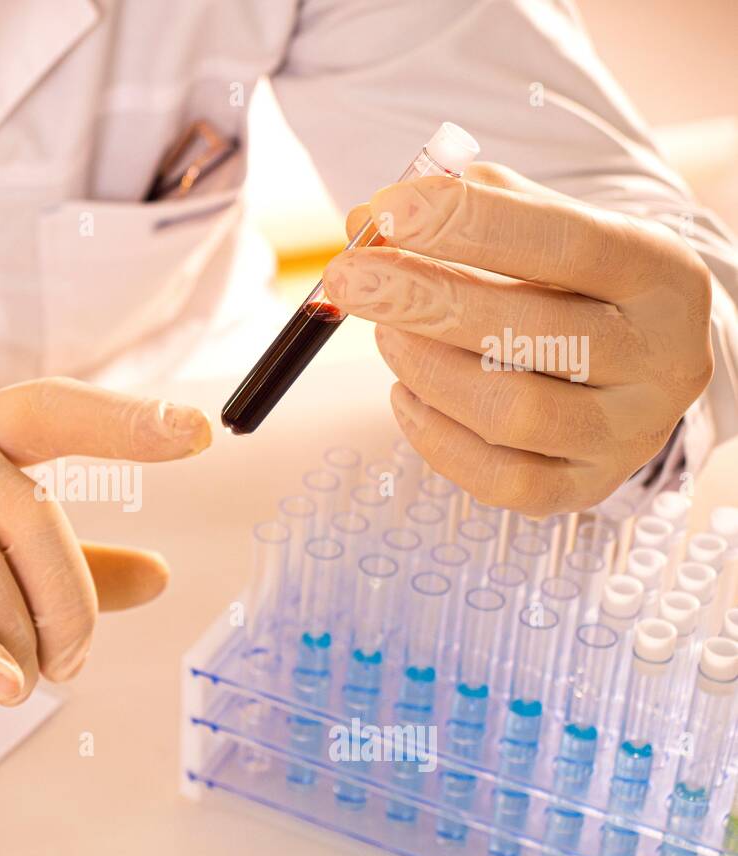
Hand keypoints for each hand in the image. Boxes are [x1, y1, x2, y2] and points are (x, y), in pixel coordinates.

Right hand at [0, 378, 210, 704]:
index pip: (50, 408)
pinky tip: (1, 685)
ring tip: (30, 678)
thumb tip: (162, 576)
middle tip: (73, 661)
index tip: (198, 432)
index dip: (124, 418)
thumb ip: (64, 559)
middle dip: (69, 597)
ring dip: (23, 635)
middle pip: (26, 510)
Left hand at [323, 162, 713, 515]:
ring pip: (510, 412)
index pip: (567, 244)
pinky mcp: (585, 488)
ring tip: (384, 334)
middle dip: (424, 301)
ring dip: (426, 368)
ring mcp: (628, 434)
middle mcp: (661, 359)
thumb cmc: (574, 285)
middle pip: (533, 333)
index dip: (471, 225)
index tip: (390, 209)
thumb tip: (363, 221)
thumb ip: (466, 214)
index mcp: (663, 274)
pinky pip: (496, 478)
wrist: (638, 363)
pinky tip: (405, 393)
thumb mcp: (543, 230)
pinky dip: (434, 435)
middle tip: (350, 278)